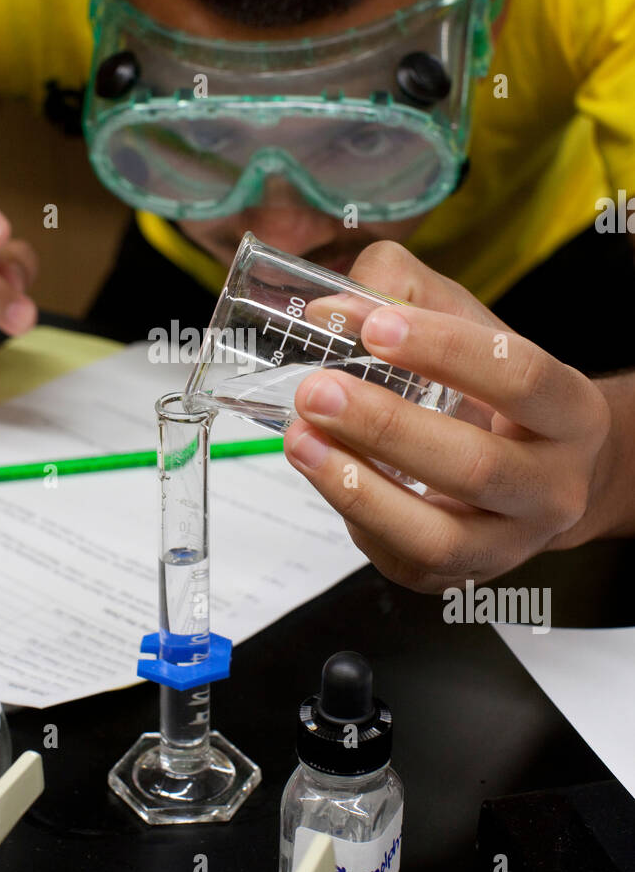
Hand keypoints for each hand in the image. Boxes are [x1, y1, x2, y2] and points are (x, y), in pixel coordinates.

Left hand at [283, 242, 611, 590]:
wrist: (539, 472)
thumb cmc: (494, 391)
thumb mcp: (469, 326)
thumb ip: (404, 294)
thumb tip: (327, 308)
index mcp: (570, 412)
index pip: (520, 377)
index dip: (444, 350)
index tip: (374, 327)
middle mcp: (553, 487)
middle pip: (476, 466)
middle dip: (386, 427)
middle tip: (317, 391)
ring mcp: (509, 543)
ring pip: (437, 534)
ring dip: (358, 488)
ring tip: (301, 440)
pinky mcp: (459, 577)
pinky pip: (404, 559)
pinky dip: (355, 517)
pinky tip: (323, 473)